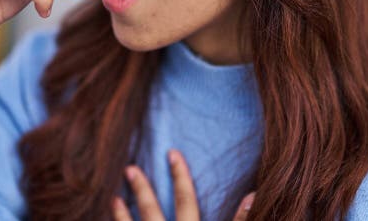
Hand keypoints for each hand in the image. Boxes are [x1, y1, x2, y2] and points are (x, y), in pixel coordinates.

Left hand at [111, 149, 254, 220]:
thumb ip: (240, 220)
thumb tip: (254, 193)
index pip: (186, 201)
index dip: (180, 177)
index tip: (172, 152)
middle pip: (152, 213)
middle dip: (141, 190)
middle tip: (129, 168)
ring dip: (122, 217)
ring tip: (114, 198)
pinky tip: (113, 220)